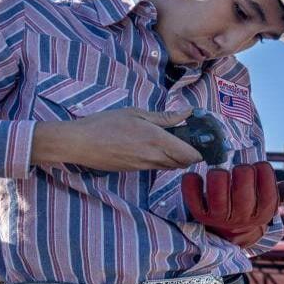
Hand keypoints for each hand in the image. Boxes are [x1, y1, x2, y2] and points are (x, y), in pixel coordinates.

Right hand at [31, 108, 203, 171]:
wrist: (80, 144)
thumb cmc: (105, 124)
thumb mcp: (136, 113)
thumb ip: (164, 117)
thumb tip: (187, 113)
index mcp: (157, 140)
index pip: (190, 155)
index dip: (201, 151)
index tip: (202, 139)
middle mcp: (153, 157)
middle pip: (183, 163)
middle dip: (189, 153)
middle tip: (188, 136)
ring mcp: (143, 167)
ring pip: (170, 166)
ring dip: (175, 156)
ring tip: (170, 139)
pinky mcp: (134, 171)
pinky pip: (156, 166)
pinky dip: (161, 158)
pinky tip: (152, 145)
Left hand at [182, 162, 283, 243]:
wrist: (225, 237)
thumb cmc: (249, 209)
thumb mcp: (267, 204)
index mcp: (263, 212)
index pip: (266, 180)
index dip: (261, 169)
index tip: (257, 169)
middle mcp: (242, 216)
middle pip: (242, 176)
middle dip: (240, 169)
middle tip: (238, 173)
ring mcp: (220, 216)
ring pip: (218, 181)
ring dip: (218, 173)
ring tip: (219, 176)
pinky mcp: (200, 215)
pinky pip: (192, 194)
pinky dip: (191, 182)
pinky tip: (195, 178)